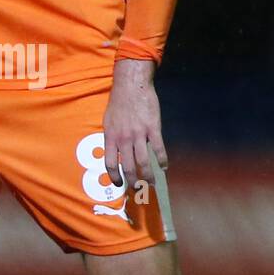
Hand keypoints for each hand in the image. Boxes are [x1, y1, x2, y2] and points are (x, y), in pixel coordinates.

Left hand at [103, 59, 166, 190]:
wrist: (132, 85)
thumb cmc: (118, 102)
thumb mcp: (108, 120)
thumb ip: (111, 137)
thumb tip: (113, 151)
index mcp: (111, 137)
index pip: (110, 163)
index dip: (115, 176)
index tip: (120, 184)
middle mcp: (124, 139)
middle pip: (129, 167)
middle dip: (133, 181)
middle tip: (137, 189)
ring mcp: (139, 134)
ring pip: (144, 162)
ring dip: (148, 176)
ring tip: (151, 183)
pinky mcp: (153, 128)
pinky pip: (158, 149)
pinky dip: (162, 160)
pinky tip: (164, 167)